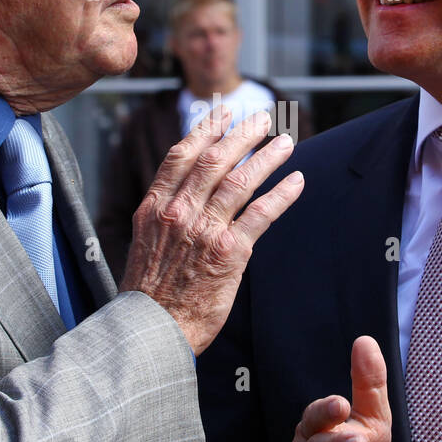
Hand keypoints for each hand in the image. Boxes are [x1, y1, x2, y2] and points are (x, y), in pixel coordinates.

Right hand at [120, 107, 302, 354]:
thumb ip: (165, 214)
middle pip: (215, 160)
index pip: (182, 155)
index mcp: (155, 206)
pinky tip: (296, 181)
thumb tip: (184, 194)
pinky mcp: (230, 252)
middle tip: (262, 117)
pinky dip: (281, 194)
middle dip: (242, 134)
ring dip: (266, 157)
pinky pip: (261, 214)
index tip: (223, 112)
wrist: (152, 330)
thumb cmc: (149, 293)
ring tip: (285, 142)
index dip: (205, 128)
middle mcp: (179, 212)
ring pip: (240, 181)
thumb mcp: (145, 242)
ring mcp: (205, 230)